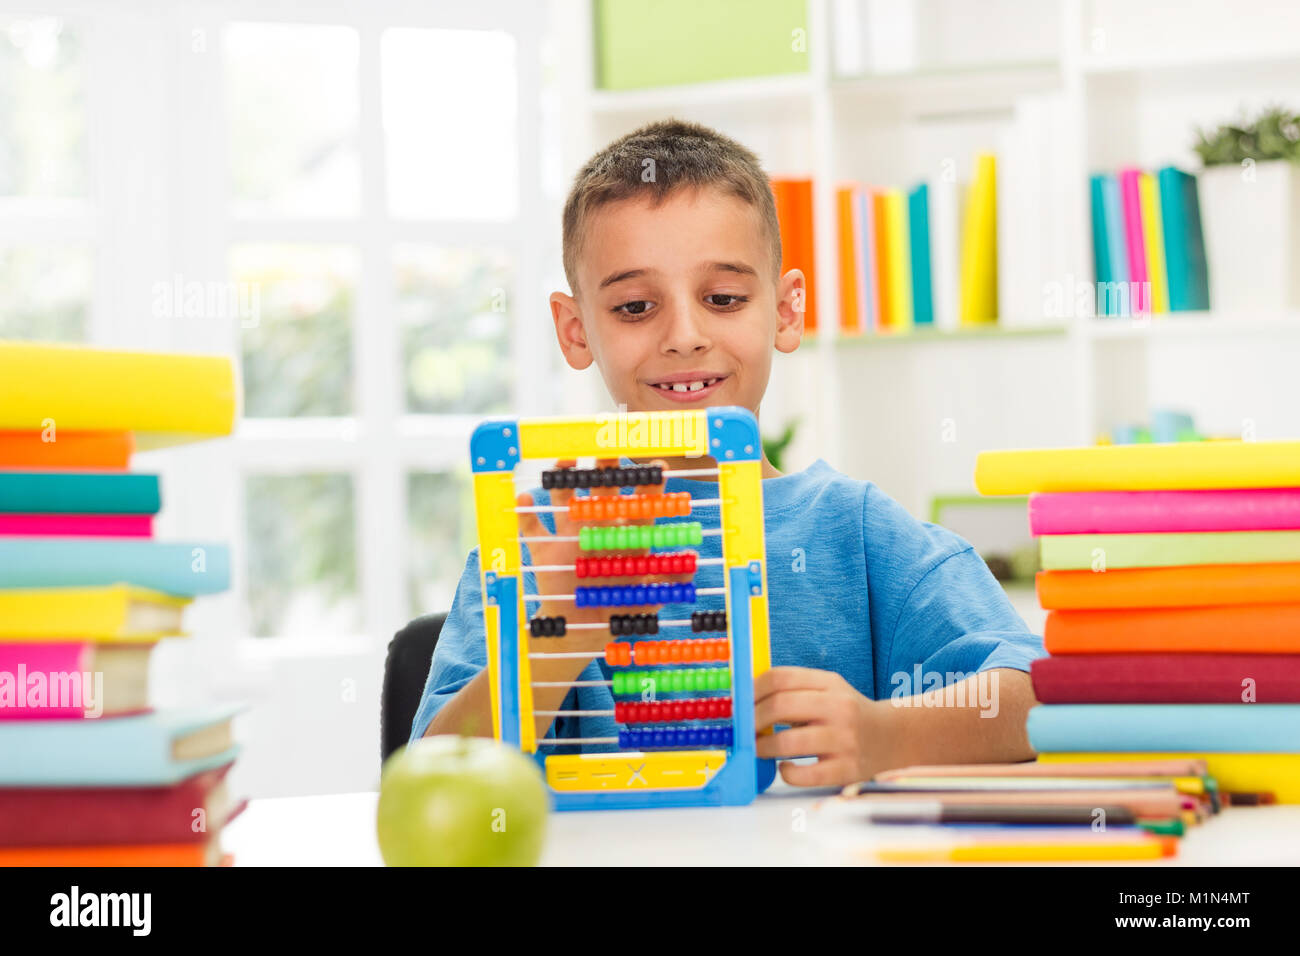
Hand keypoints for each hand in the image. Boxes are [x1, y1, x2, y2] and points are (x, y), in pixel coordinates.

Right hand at [516, 458, 685, 652]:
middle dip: (606, 469)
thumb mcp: (645, 599)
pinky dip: (526, 514)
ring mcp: (570, 537)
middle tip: (608, 451)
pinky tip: (524, 501)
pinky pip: (532, 528)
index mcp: (626, 536)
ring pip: (566, 499)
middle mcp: (599, 529)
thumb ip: (669, 582)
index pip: (640, 502)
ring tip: (564, 462)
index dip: (649, 485)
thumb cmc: (617, 608)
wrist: (581, 630)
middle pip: (603, 491)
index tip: (659, 466)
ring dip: (564, 479)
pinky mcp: (545, 552)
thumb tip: (691, 561)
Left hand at [753, 666, 895, 787]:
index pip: (781, 678)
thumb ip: (795, 689)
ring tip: (759, 749)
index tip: (740, 702)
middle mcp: (839, 708)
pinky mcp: (847, 769)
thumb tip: (747, 697)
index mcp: (830, 683)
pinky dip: (787, 773)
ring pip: (789, 743)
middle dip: (753, 719)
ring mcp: (844, 740)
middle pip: (780, 706)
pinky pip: (806, 775)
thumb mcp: (829, 689)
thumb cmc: (848, 713)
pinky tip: (785, 768)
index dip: (753, 689)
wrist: (894, 737)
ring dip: (764, 747)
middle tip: (744, 729)